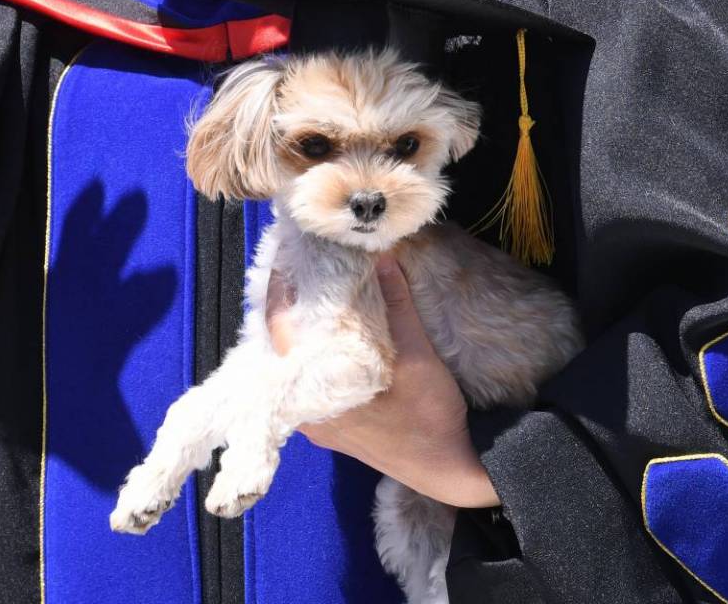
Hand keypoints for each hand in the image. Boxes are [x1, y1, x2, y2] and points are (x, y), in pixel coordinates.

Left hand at [267, 256, 500, 509]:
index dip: (280, 290)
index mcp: (316, 393)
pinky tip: (331, 329)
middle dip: (291, 304)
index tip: (285, 257)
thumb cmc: (430, 417)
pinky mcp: (333, 425)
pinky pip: (310, 379)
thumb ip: (397, 307)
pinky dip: (317, 350)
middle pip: (282, 347)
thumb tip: (382, 257)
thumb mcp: (417, 357)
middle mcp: (305, 410)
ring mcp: (317, 421)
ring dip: (304, 328)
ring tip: (314, 287)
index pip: (279, 330)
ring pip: (296, 364)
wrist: (447, 470)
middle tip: (302, 264)